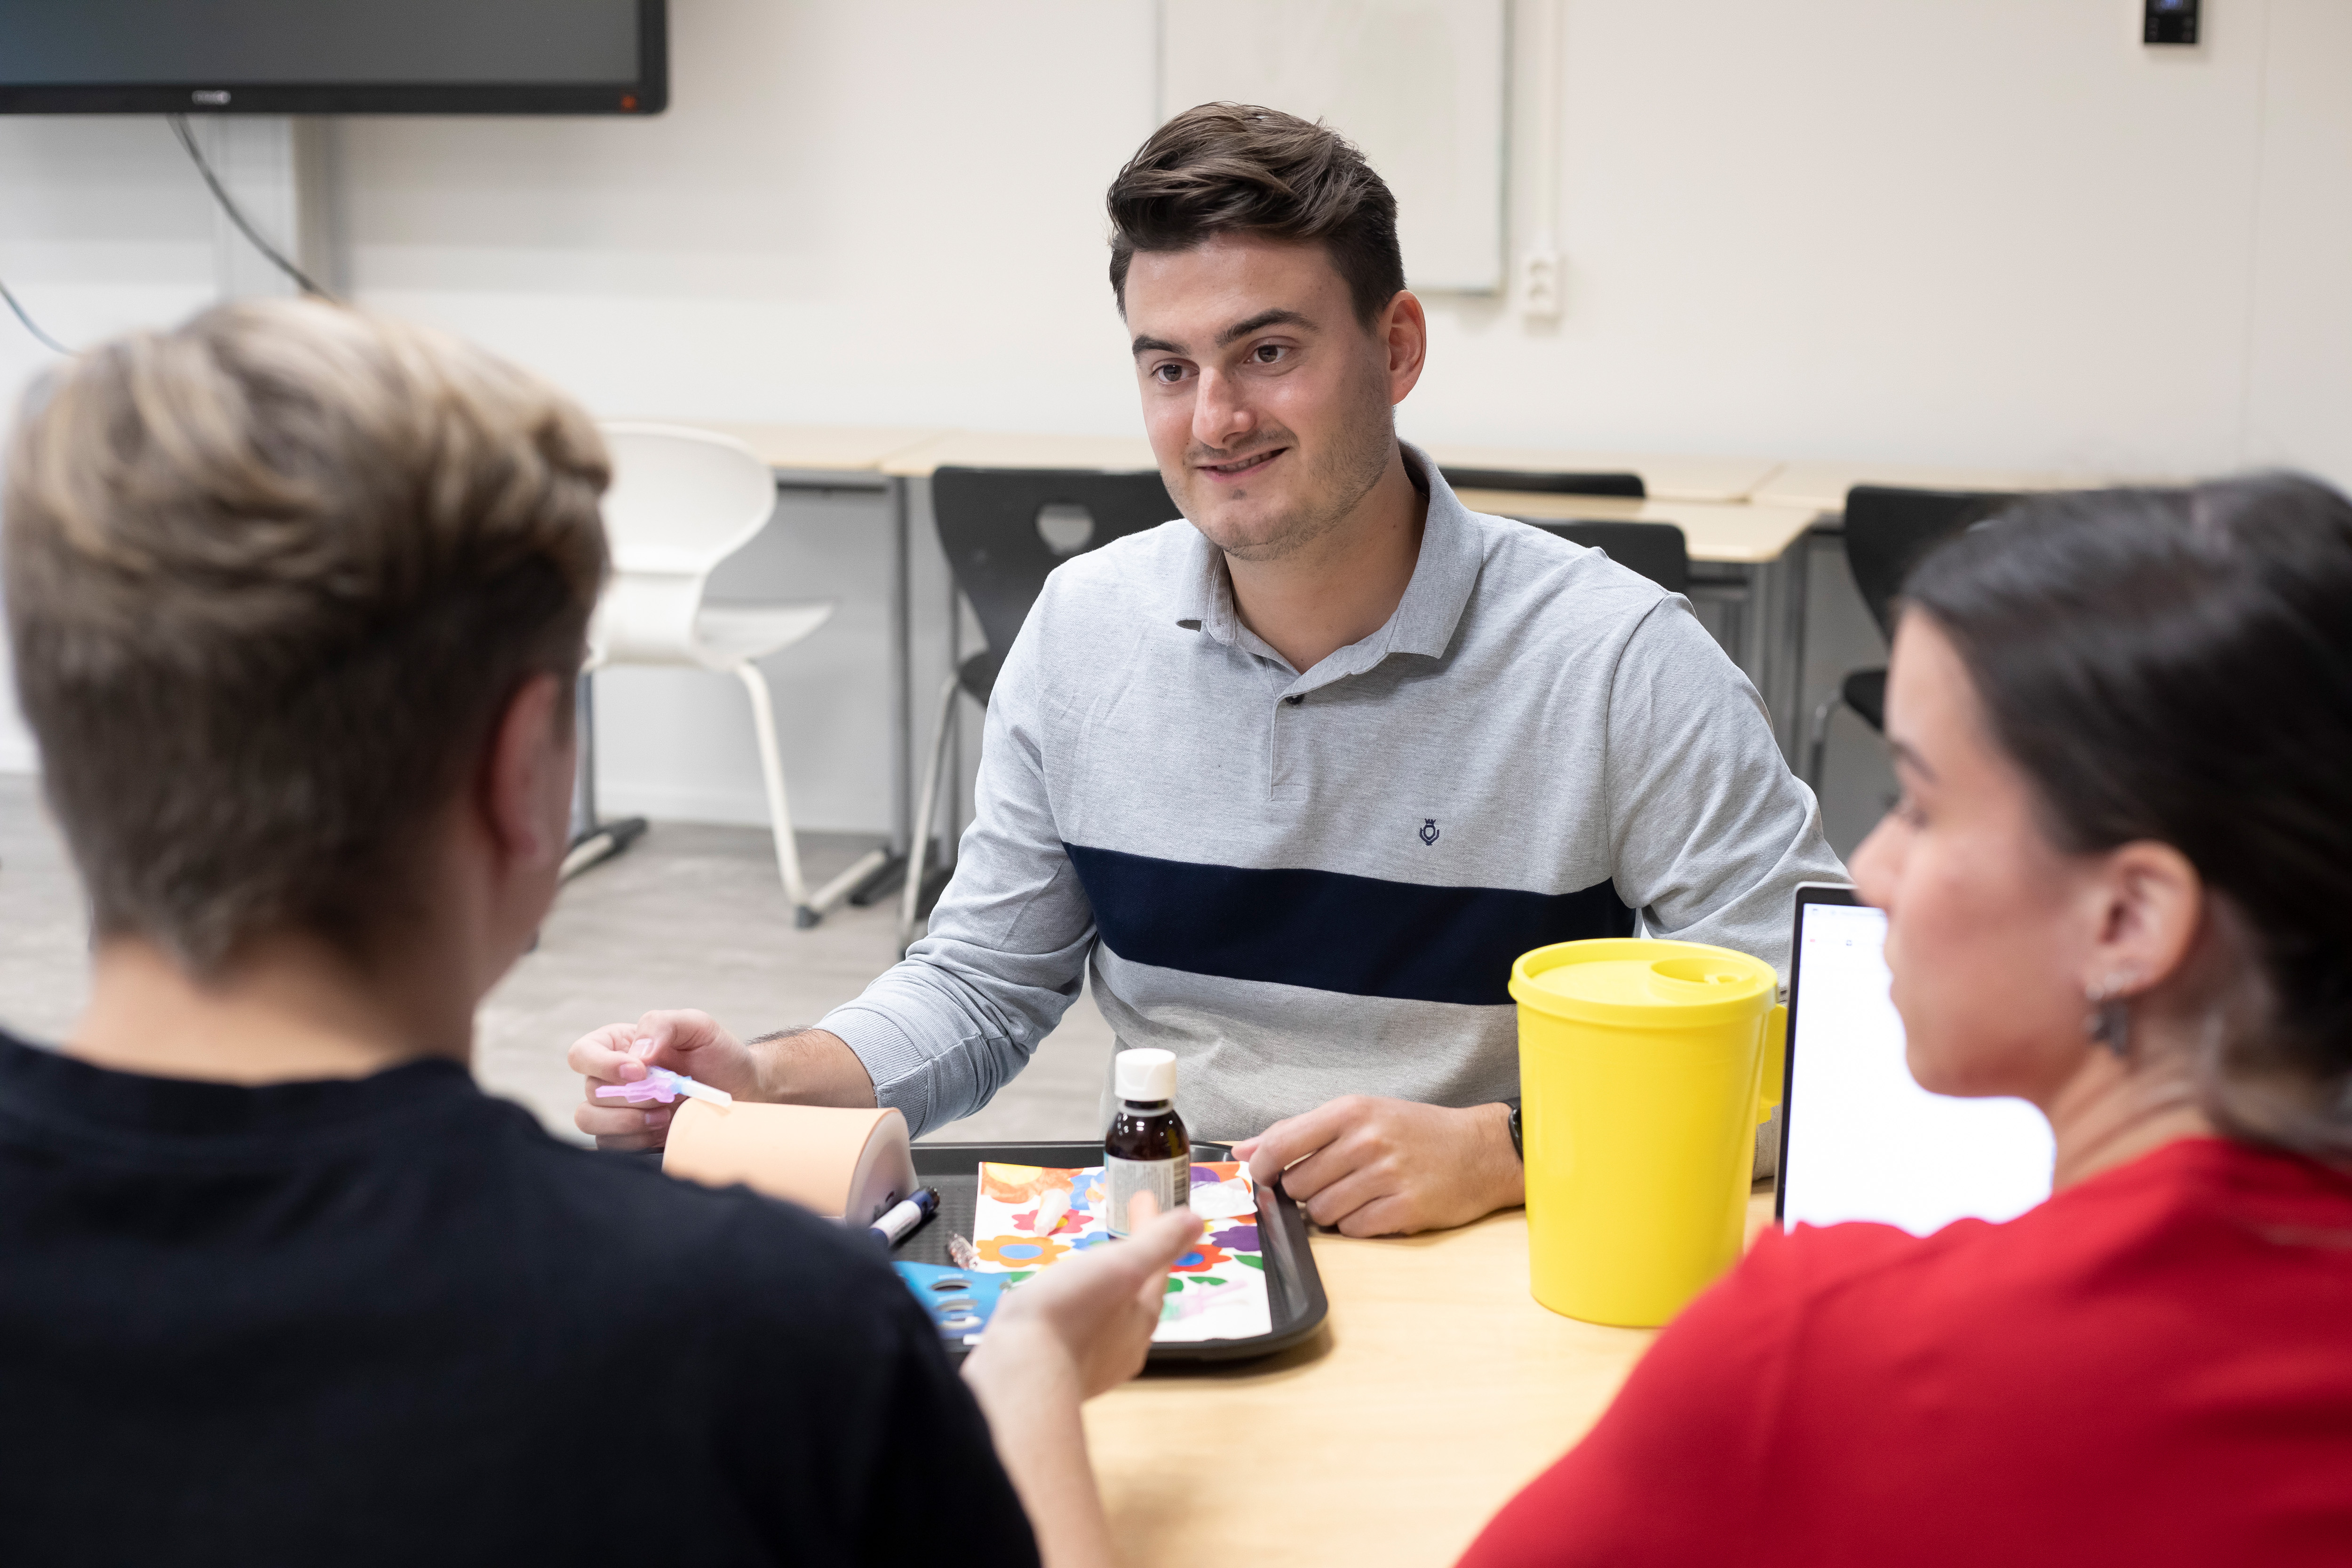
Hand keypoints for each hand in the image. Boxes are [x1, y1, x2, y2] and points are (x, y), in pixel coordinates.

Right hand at [568, 1009, 761, 1150]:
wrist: (742, 1090)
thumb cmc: (717, 1055)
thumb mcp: (697, 1025)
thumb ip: (662, 1025)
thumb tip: (635, 1055)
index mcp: (618, 1046)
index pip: (582, 1055)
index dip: (603, 1065)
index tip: (641, 1072)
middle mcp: (610, 1078)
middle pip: (590, 1092)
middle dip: (631, 1097)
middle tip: (666, 1095)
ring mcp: (616, 1110)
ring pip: (590, 1121)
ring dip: (629, 1121)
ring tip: (665, 1116)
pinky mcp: (627, 1137)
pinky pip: (610, 1146)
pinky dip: (636, 1141)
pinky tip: (664, 1131)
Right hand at [965, 1198, 1203, 1400]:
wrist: (1021, 1375)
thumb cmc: (1070, 1314)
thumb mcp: (1119, 1267)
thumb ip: (1156, 1243)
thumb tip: (1195, 1220)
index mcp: (1142, 1318)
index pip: (1157, 1267)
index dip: (1151, 1230)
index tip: (1141, 1199)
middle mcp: (1124, 1347)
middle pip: (1135, 1298)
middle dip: (1132, 1268)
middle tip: (1120, 1240)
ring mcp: (1092, 1366)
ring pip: (1106, 1321)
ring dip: (1103, 1294)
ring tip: (1087, 1272)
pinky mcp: (1059, 1375)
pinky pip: (1076, 1337)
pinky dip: (1075, 1316)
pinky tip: (1057, 1310)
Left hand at [1232, 1095, 1522, 1236]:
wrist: (1479, 1151)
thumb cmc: (1416, 1132)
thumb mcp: (1360, 1115)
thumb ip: (1299, 1132)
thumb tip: (1243, 1152)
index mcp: (1350, 1112)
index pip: (1280, 1143)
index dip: (1262, 1168)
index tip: (1264, 1177)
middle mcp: (1366, 1141)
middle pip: (1298, 1185)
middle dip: (1306, 1190)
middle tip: (1334, 1181)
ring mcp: (1386, 1176)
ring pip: (1322, 1212)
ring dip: (1331, 1211)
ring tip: (1359, 1194)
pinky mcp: (1404, 1209)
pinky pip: (1352, 1230)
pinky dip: (1357, 1226)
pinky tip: (1376, 1208)